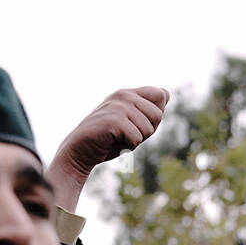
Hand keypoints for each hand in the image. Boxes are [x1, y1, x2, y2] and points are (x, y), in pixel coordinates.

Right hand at [45, 86, 167, 211]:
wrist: (79, 152)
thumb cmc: (107, 140)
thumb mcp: (131, 122)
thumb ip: (148, 110)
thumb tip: (166, 93)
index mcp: (128, 93)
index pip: (161, 94)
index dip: (154, 116)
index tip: (135, 123)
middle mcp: (123, 94)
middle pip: (157, 115)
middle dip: (146, 131)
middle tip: (125, 134)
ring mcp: (118, 106)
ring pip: (148, 129)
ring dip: (135, 140)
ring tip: (117, 138)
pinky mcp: (114, 120)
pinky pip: (136, 138)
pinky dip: (127, 146)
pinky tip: (112, 142)